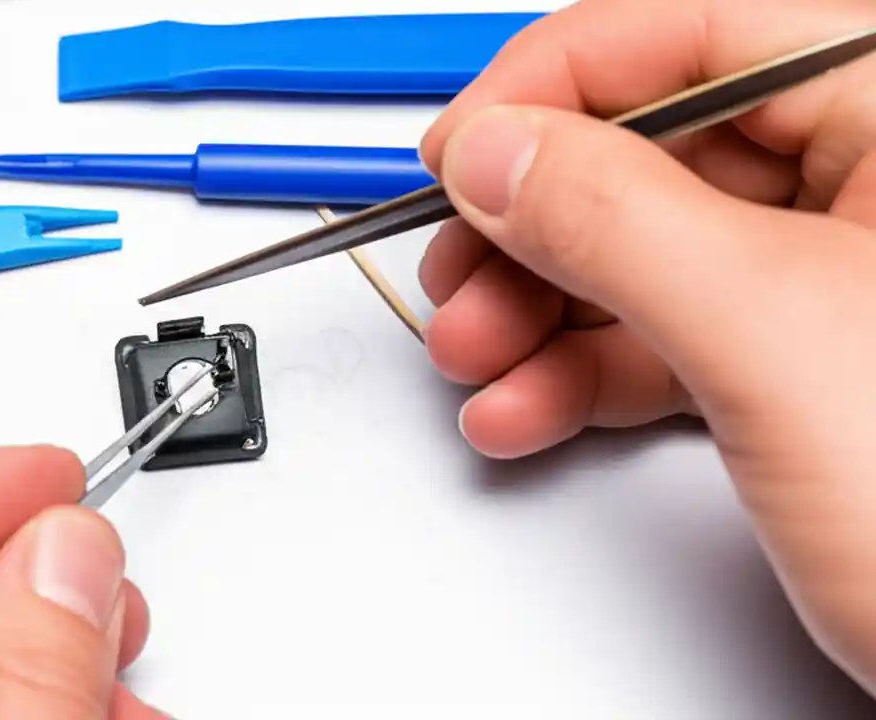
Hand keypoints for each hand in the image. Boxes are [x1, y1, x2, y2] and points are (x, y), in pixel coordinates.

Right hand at [417, 0, 875, 694]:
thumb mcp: (775, 332)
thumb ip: (617, 220)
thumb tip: (499, 152)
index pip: (689, 37)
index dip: (550, 90)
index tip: (462, 153)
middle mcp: (869, 186)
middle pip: (646, 157)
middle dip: (527, 230)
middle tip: (461, 275)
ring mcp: (830, 283)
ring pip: (638, 259)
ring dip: (533, 312)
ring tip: (478, 357)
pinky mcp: (796, 371)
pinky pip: (660, 342)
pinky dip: (577, 376)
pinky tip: (528, 405)